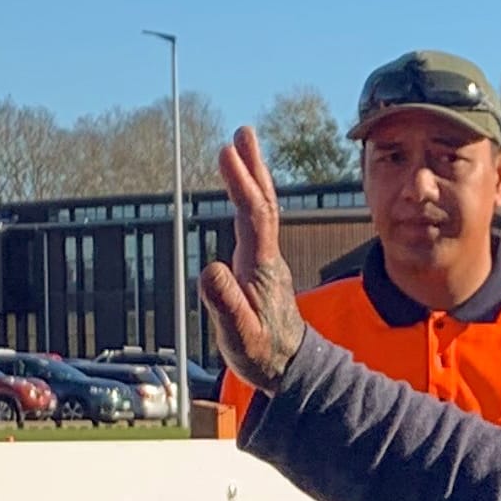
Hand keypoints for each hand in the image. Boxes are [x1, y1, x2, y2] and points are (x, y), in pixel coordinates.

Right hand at [197, 128, 307, 389]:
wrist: (291, 369)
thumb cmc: (263, 355)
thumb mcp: (240, 337)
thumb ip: (225, 306)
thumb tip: (209, 269)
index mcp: (260, 268)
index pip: (252, 216)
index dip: (241, 183)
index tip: (227, 152)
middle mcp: (266, 257)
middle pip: (263, 203)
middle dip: (252, 167)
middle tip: (243, 132)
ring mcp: (266, 260)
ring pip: (263, 210)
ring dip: (254, 176)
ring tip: (242, 145)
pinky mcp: (263, 267)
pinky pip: (258, 223)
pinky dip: (251, 198)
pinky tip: (244, 192)